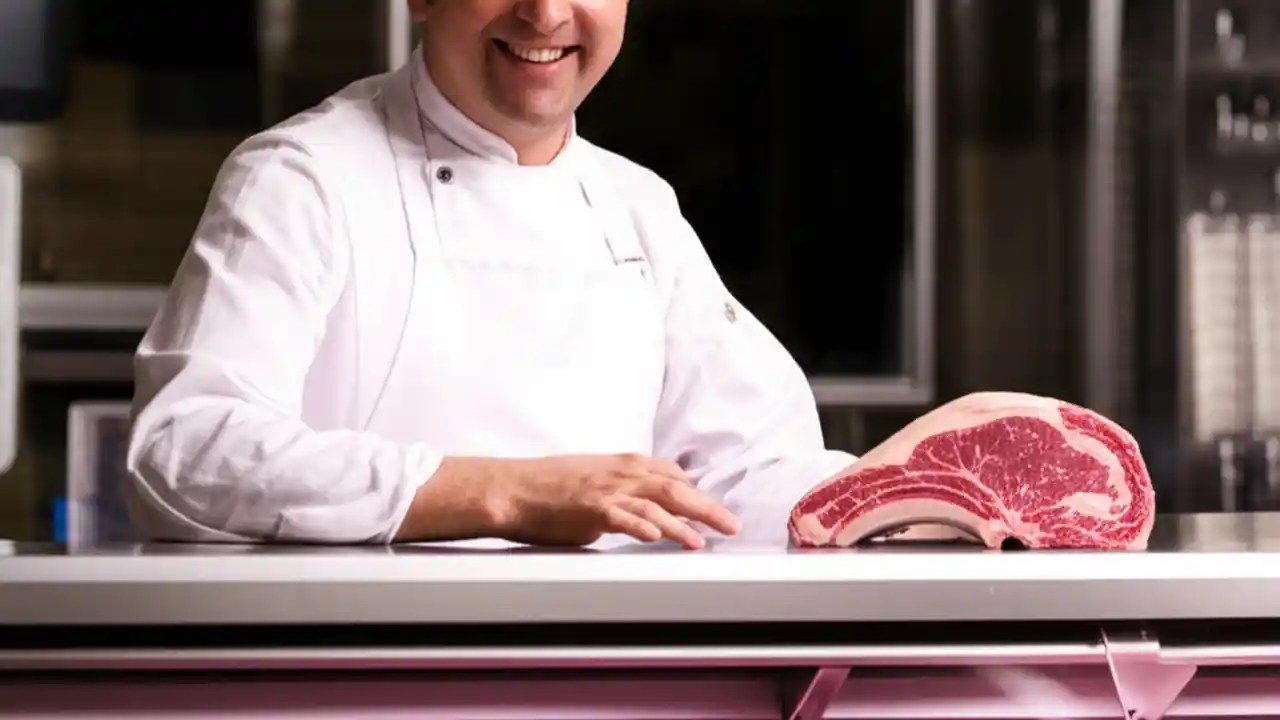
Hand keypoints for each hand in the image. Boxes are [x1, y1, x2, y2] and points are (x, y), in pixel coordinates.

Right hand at [491, 454, 740, 548]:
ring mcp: (607, 491)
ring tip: (703, 541)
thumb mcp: (593, 476)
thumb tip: (642, 505)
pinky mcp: (591, 510)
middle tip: (732, 526)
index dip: (697, 492)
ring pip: (656, 505)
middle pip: (676, 489)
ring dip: (684, 523)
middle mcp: (621, 473)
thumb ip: (621, 487)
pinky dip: (644, 527)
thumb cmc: (548, 486)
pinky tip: (659, 538)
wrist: (512, 488)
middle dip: (708, 508)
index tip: (715, 509)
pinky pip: (624, 518)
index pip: (672, 475)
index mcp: (624, 463)